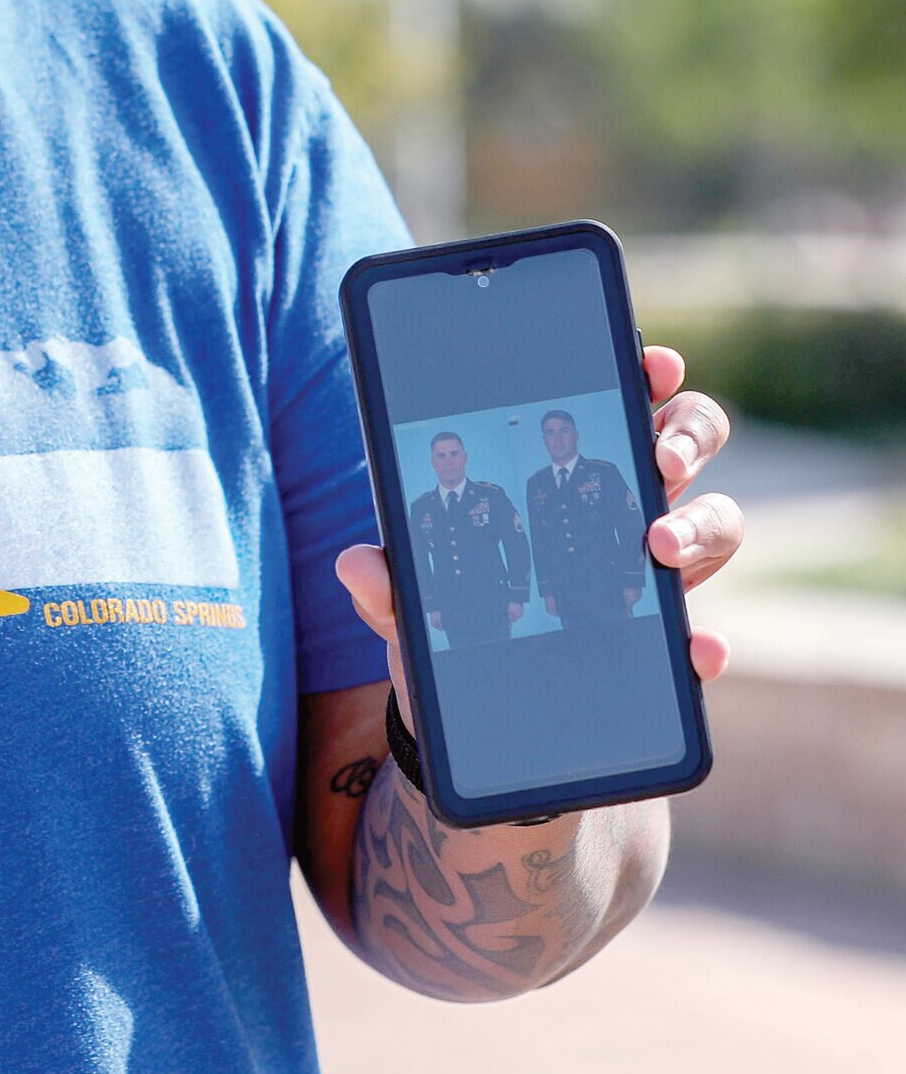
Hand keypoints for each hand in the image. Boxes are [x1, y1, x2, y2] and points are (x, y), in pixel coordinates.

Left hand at [337, 346, 741, 704]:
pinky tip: (698, 648)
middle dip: (685, 435)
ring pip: (716, 523)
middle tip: (658, 458)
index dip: (647, 374)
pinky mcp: (663, 643)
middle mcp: (624, 508)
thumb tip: (356, 563)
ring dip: (699, 526)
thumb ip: (384, 582)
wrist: (468, 711)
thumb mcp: (406, 601)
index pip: (622, 402)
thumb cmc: (446, 625)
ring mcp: (653, 572)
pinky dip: (706, 642)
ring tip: (658, 545)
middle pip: (689, 442)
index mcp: (567, 473)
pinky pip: (702, 637)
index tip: (653, 362)